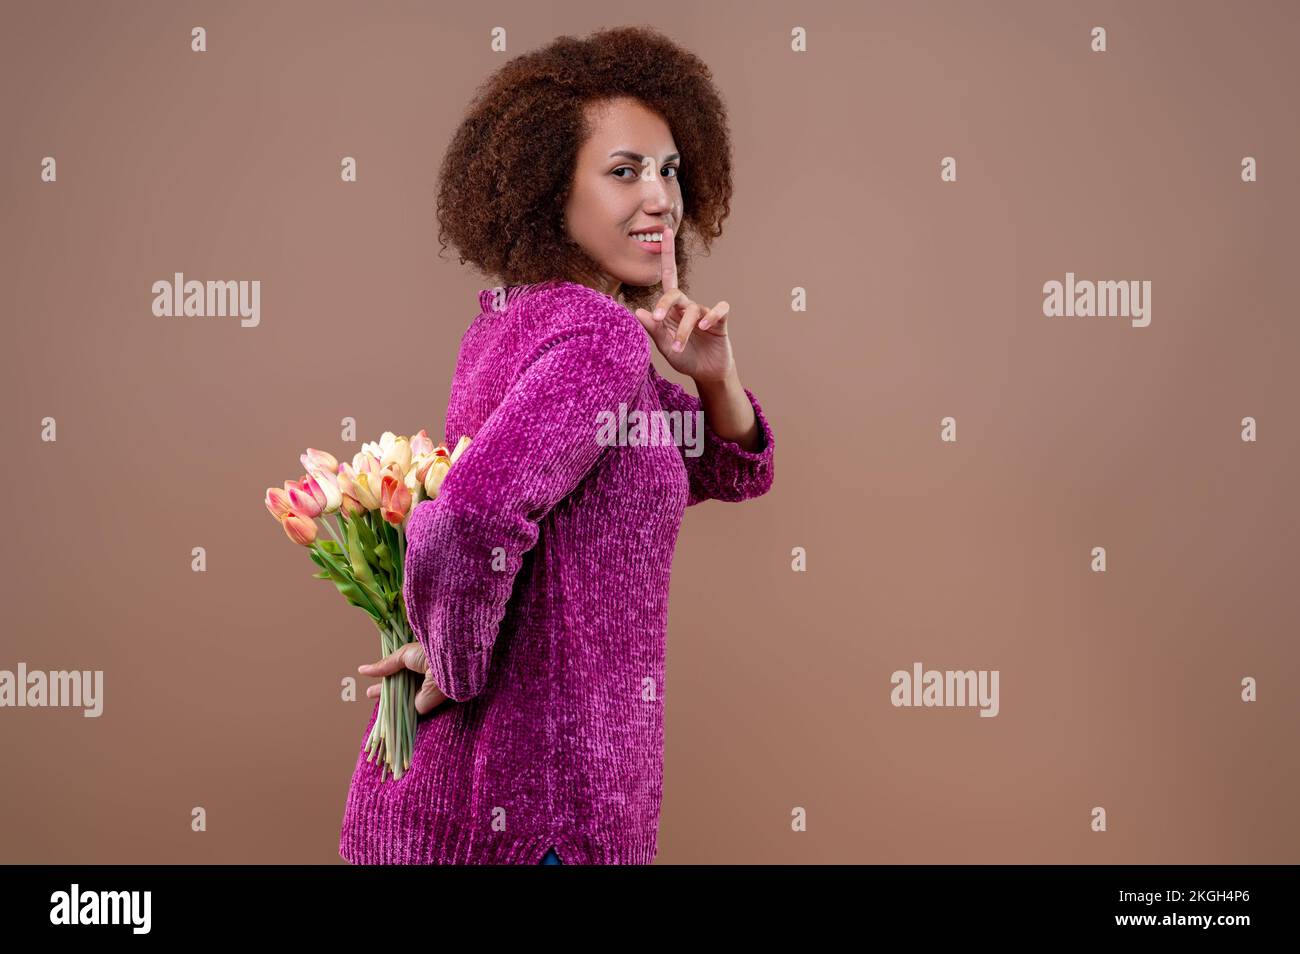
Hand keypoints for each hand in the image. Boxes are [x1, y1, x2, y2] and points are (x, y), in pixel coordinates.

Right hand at [358, 642, 448, 715]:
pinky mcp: (422, 707)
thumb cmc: (428, 653)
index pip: (398, 671)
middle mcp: (420, 678)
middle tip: (369, 694)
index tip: (370, 678)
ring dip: (387, 700)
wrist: (446, 666)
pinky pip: (405, 709)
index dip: (384, 675)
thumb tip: (362, 670)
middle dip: (384, 690)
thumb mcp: (403, 655)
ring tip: (371, 699)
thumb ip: (386, 665)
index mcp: (418, 663)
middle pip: (398, 686)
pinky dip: (394, 711)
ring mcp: (421, 693)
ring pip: (400, 698)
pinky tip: (382, 713)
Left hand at [632, 225, 735, 383]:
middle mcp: (687, 306)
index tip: (664, 231)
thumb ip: (654, 329)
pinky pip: (718, 310)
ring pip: (693, 311)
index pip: (667, 277)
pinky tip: (704, 327)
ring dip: (684, 330)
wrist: (707, 373)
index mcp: (672, 309)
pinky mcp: (720, 321)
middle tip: (660, 320)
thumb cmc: (684, 357)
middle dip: (666, 304)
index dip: (666, 254)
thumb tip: (638, 311)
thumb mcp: (665, 345)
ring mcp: (704, 313)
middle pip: (675, 293)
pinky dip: (711, 316)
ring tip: (679, 347)